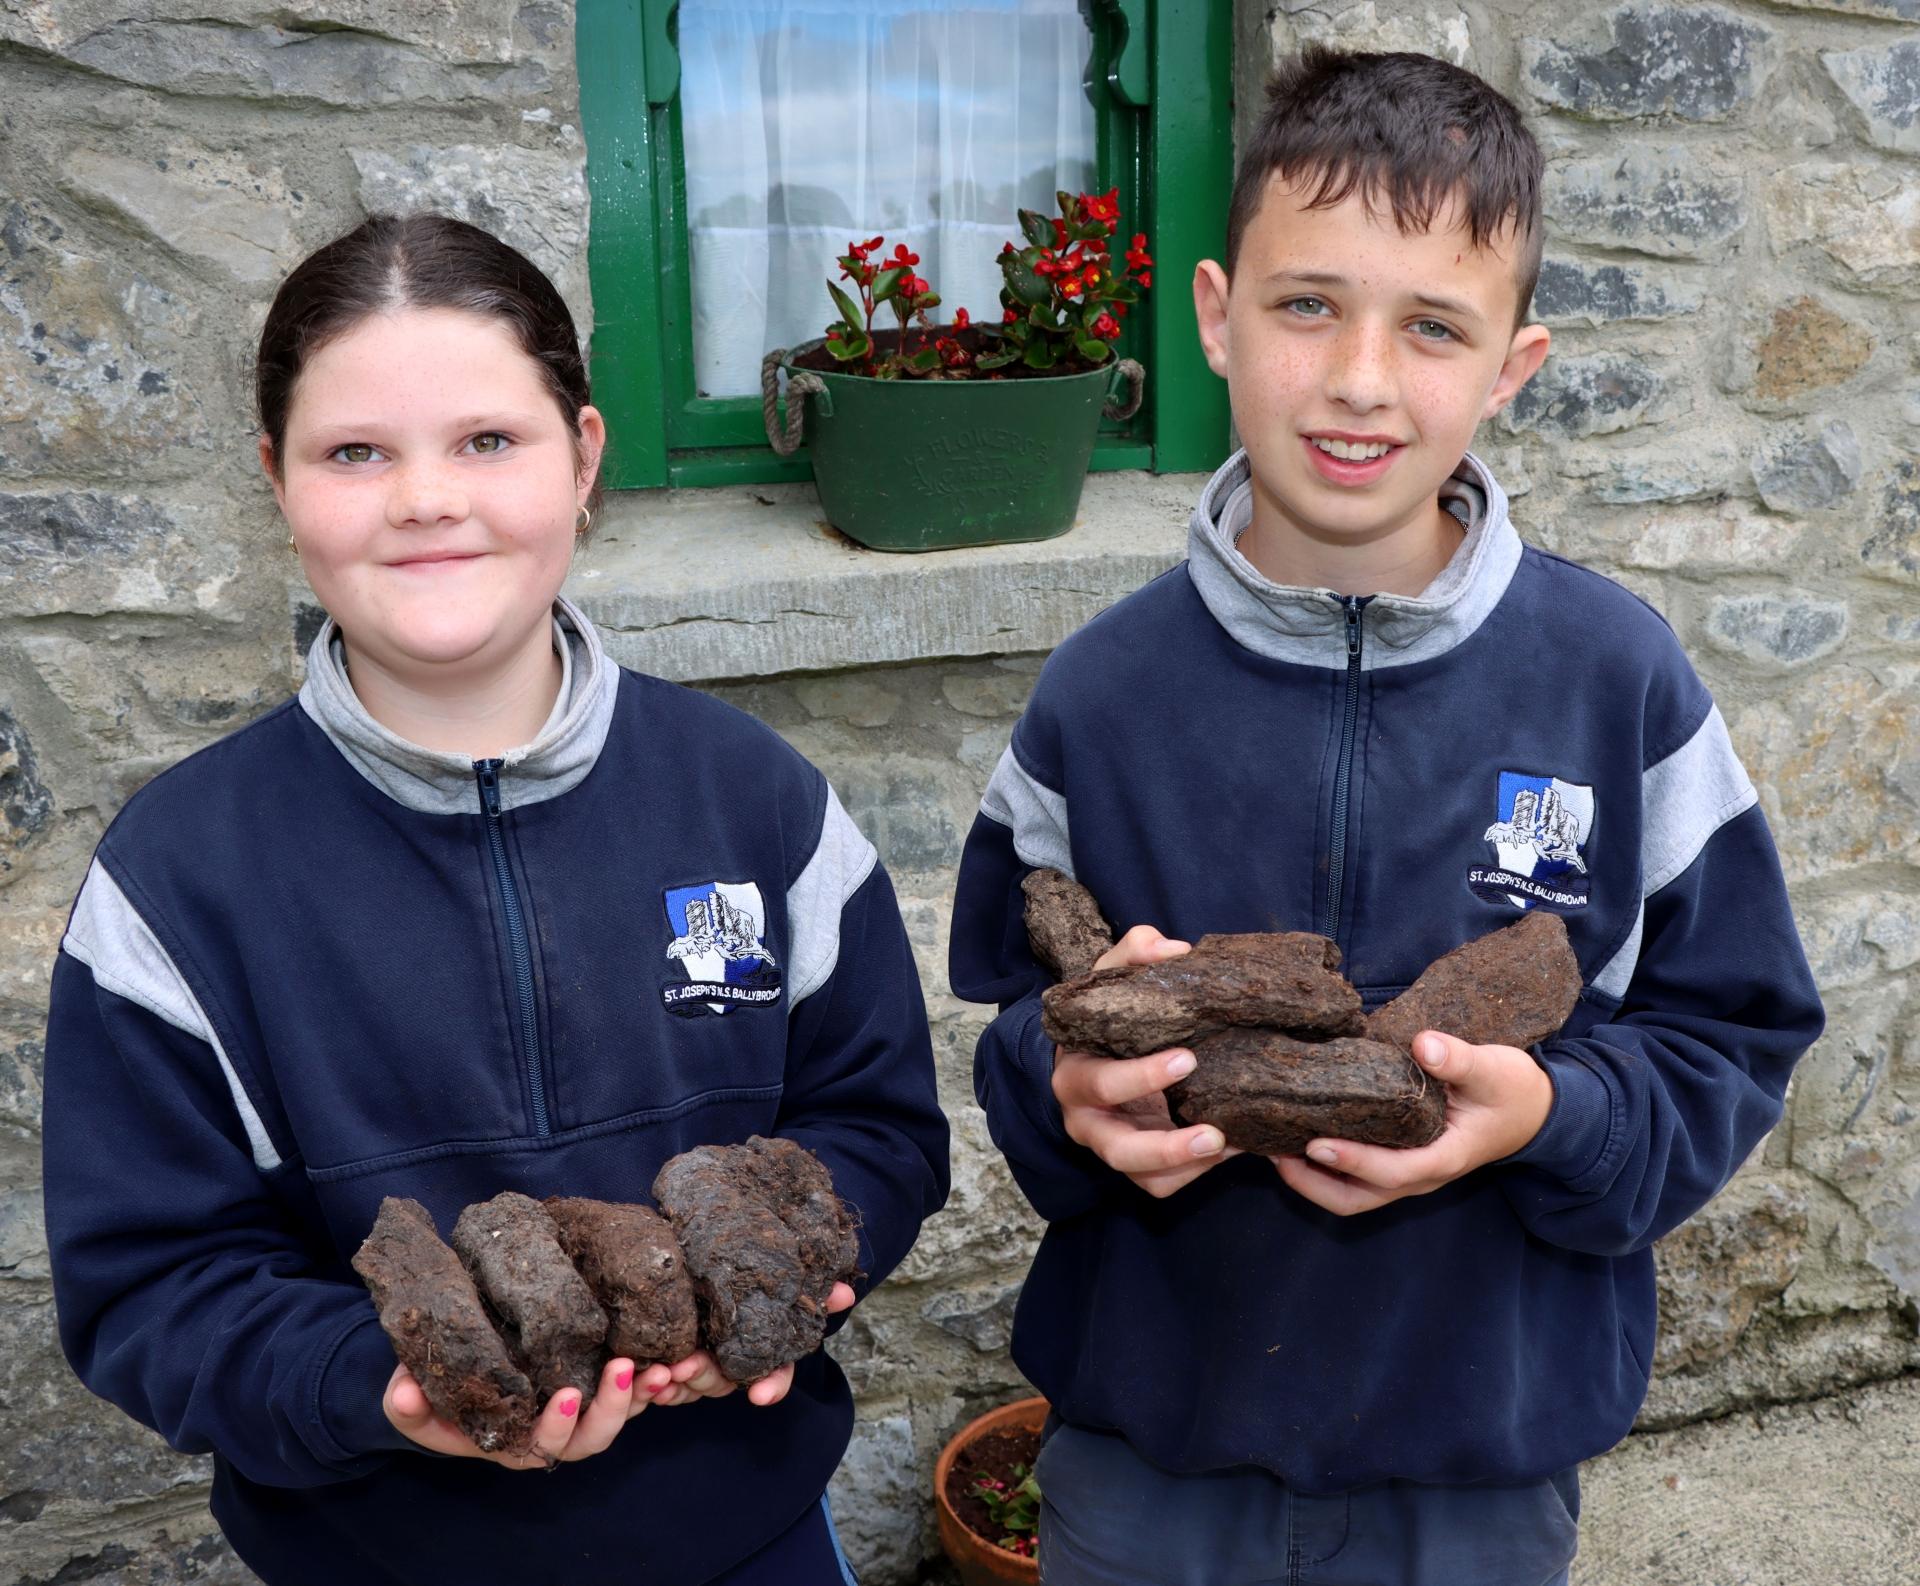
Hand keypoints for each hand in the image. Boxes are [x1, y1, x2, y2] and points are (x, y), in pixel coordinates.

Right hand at [384, 1351, 671, 1467]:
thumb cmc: (428, 1386)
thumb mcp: (408, 1395)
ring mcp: (575, 1409)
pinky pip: (628, 1386)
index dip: (558, 1426)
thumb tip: (402, 1393)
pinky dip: (648, 1376)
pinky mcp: (592, 1379)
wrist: (447, 1368)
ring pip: (617, 1415)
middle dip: (614, 1410)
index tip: (568, 1395)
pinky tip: (667, 1351)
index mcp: (509, 1440)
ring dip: (642, 1395)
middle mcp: (548, 1431)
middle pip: (591, 1438)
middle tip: (626, 1370)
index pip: (542, 1445)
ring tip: (660, 1366)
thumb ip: (406, 1401)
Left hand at [647, 1281, 856, 1407]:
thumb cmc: (751, 1274)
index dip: (771, 1386)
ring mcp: (702, 1364)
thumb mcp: (780, 1276)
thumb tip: (846, 1291)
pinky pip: (665, 1384)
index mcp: (762, 1348)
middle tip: (686, 1365)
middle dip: (706, 1376)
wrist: (700, 1254)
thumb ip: (814, 1287)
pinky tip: (648, 1376)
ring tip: (663, 1369)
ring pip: (692, 1384)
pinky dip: (656, 1384)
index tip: (759, 1397)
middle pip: (724, 1381)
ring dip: (678, 1381)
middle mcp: (733, 1362)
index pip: (775, 1375)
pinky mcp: (671, 1361)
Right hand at [1051, 925, 1237, 1198]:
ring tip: (1231, 1144)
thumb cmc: (1105, 1014)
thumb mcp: (1111, 977)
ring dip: (1188, 1167)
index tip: (1188, 1058)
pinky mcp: (1137, 1164)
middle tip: (1215, 1131)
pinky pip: (1163, 1183)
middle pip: (1118, 1150)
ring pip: (1143, 1176)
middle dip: (1166, 1147)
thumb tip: (1173, 949)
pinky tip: (1235, 1144)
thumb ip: (1135, 953)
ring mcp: (1112, 1145)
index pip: (1100, 1082)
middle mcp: (1087, 1119)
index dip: (1141, 1076)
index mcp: (1075, 1073)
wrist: (1091, 1049)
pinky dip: (1197, 1172)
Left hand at [1272, 1030, 1553, 1215]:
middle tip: (1272, 1150)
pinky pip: (1357, 1179)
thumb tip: (1423, 1044)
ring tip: (1272, 1148)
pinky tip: (1297, 1135)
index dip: (1352, 1162)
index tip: (1314, 1143)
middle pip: (1360, 1199)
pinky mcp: (1400, 1162)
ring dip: (1311, 1180)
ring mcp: (1409, 1174)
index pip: (1391, 1171)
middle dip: (1312, 1183)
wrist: (1532, 1110)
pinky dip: (1324, 1168)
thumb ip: (1459, 1059)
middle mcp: (1422, 1175)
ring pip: (1353, 1195)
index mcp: (1444, 1157)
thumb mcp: (1493, 1069)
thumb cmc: (1511, 1089)